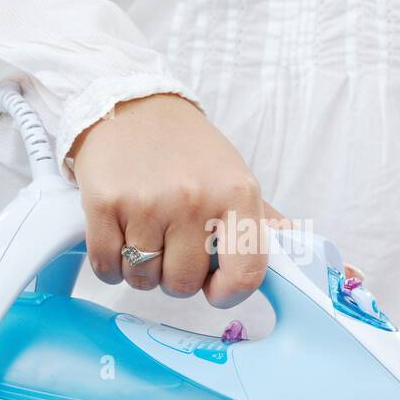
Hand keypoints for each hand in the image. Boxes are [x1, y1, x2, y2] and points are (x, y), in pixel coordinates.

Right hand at [71, 94, 266, 307]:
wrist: (132, 106)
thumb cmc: (186, 151)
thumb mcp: (233, 177)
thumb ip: (261, 223)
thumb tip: (294, 259)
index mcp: (236, 194)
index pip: (245, 274)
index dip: (228, 293)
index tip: (214, 287)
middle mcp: (194, 199)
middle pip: (184, 284)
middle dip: (175, 276)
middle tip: (171, 245)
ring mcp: (147, 202)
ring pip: (143, 279)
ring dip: (141, 269)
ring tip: (145, 235)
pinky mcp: (104, 203)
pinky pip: (105, 266)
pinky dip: (110, 265)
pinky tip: (118, 238)